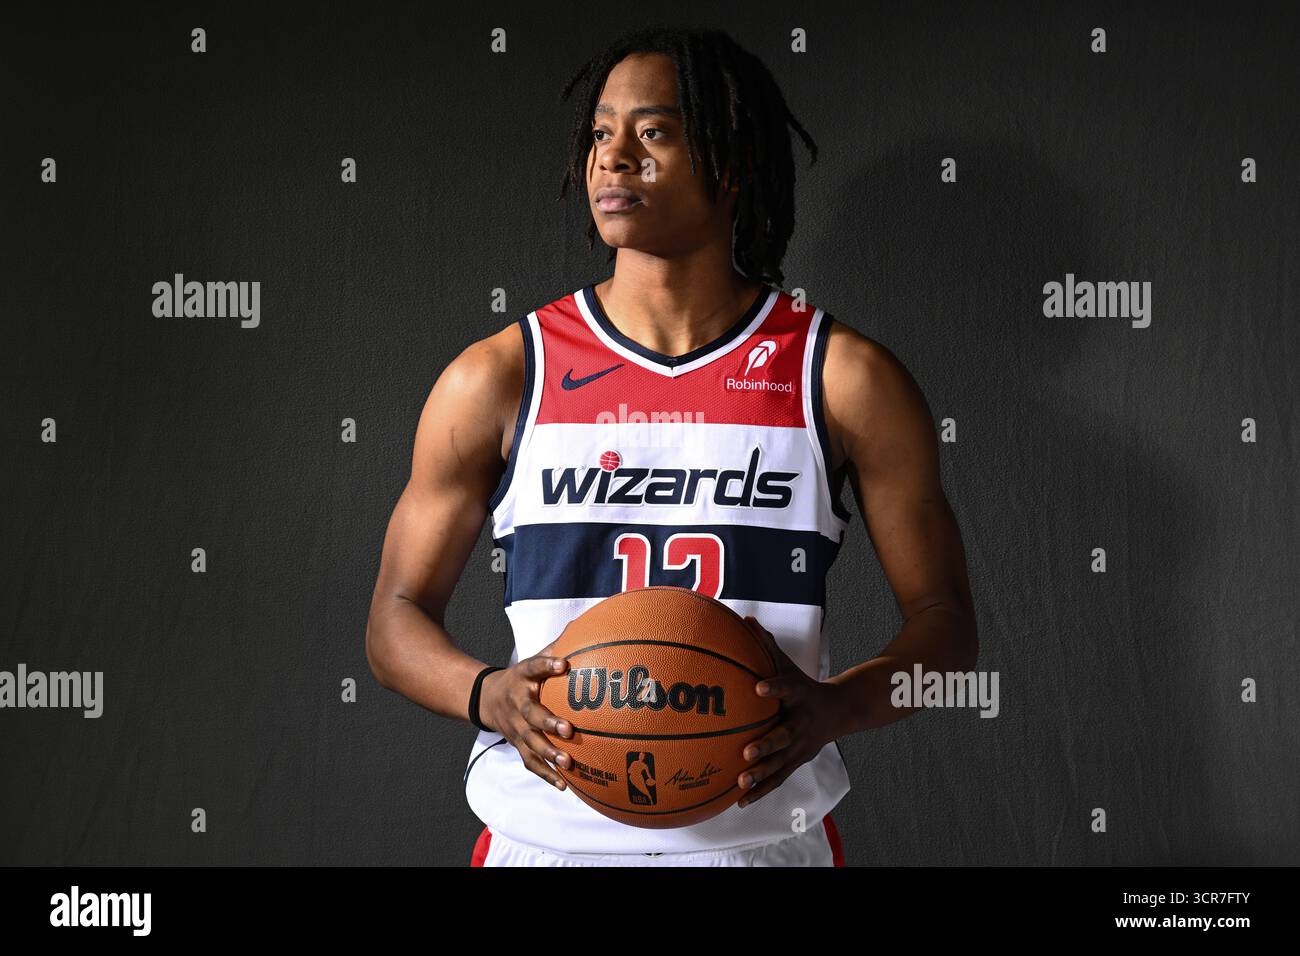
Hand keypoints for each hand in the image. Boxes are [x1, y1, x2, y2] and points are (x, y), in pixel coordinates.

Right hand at [477, 639, 573, 790]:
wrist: (486, 698)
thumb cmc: (522, 678)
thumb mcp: (532, 660)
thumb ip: (556, 647)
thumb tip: (585, 626)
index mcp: (522, 677)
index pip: (533, 667)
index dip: (547, 665)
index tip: (563, 664)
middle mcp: (517, 703)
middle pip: (531, 714)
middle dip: (548, 723)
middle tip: (568, 729)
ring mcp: (516, 727)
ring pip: (530, 742)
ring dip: (548, 754)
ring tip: (568, 763)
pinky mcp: (517, 744)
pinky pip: (530, 761)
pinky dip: (546, 774)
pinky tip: (564, 785)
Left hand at [736, 615, 845, 807]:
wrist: (840, 711)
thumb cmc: (803, 686)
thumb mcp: (789, 665)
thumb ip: (767, 646)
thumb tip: (745, 620)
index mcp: (800, 696)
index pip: (787, 688)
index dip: (774, 686)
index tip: (757, 687)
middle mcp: (802, 723)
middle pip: (784, 735)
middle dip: (766, 745)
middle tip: (746, 752)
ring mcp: (801, 746)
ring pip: (781, 763)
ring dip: (761, 774)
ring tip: (740, 783)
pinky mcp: (797, 761)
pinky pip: (778, 778)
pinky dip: (761, 790)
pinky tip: (740, 800)